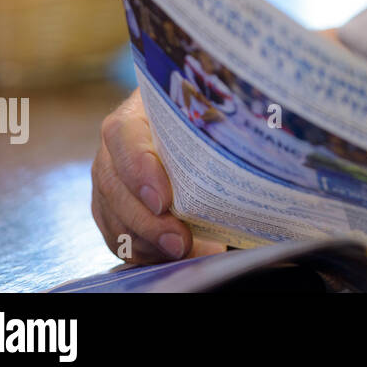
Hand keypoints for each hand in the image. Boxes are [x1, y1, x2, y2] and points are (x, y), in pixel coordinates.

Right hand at [90, 87, 225, 264]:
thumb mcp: (214, 115)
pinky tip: (167, 255)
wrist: (196, 134)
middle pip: (114, 183)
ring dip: (145, 238)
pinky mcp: (110, 207)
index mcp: (138, 112)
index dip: (139, 168)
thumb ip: (222, 126)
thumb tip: (257, 146)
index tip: (163, 199)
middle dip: (146, 219)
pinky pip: (116, 234)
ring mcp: (109, 177)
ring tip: (179, 251)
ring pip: (112, 213)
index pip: (124, 134)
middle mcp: (115, 146)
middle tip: (178, 241)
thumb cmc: (207, 121)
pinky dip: (141, 249)